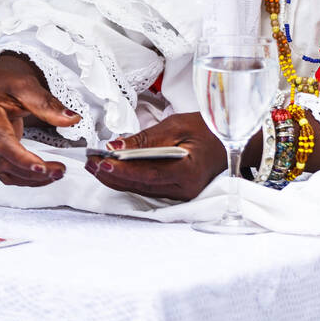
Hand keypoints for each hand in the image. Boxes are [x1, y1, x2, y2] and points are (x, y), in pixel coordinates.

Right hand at [0, 52, 79, 185]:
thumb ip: (47, 104)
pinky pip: (4, 172)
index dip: (21, 159)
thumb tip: (70, 119)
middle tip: (59, 171)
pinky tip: (41, 176)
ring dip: (30, 179)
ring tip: (55, 174)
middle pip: (5, 162)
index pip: (2, 143)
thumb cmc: (2, 81)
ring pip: (5, 173)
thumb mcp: (24, 85)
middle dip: (34, 172)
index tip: (42, 167)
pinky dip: (23, 178)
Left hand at [85, 112, 226, 200]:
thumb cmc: (207, 130)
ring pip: (140, 189)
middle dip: (112, 174)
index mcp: (189, 172)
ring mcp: (180, 195)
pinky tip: (114, 169)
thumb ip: (147, 139)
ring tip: (95, 163)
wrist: (228, 141)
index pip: (150, 174)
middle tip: (90, 161)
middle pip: (140, 186)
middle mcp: (184, 190)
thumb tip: (117, 146)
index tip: (103, 161)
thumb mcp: (177, 125)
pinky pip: (146, 187)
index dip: (124, 170)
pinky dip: (129, 178)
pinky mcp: (174, 193)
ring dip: (116, 177)